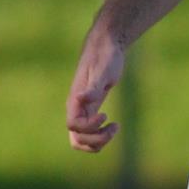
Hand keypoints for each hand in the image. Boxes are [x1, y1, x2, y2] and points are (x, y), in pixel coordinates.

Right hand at [65, 26, 126, 152]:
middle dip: (96, 140)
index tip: (105, 115)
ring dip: (98, 141)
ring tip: (115, 127)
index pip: (73, 126)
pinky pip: (90, 132)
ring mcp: (82, 110)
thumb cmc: (104, 57)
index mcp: (74, 100)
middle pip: (76, 139)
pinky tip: (114, 125)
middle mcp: (76, 108)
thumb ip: (93, 88)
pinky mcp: (91, 109)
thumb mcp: (102, 72)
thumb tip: (80, 99)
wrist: (106, 46)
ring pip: (82, 140)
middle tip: (115, 126)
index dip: (90, 127)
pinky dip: (101, 136)